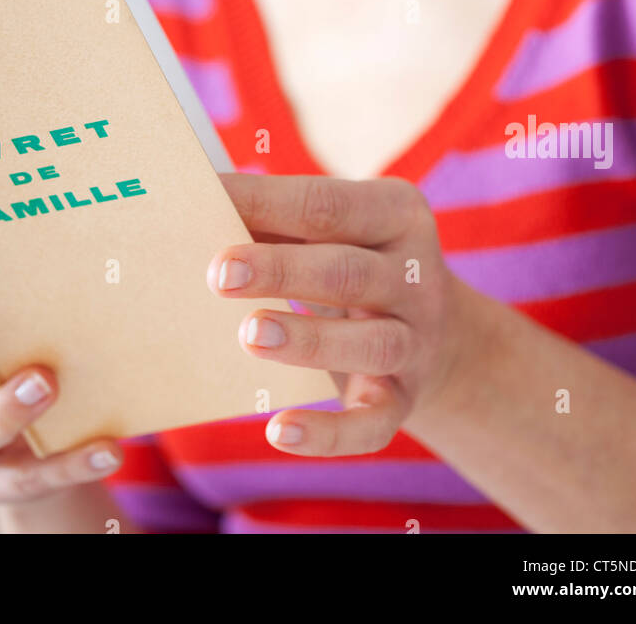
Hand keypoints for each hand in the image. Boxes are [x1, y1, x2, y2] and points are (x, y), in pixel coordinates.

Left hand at [208, 173, 473, 456]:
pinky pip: (373, 423)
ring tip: (249, 334)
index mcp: (395, 213)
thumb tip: (198, 207)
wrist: (437, 335)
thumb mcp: (332, 232)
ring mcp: (415, 341)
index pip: (328, 204)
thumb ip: (276, 219)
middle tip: (220, 274)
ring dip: (309, 340)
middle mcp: (414, 275)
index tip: (208, 202)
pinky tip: (279, 432)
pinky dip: (329, 433)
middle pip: (347, 270)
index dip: (266, 203)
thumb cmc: (353, 264)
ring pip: (369, 342)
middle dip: (281, 271)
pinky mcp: (404, 400)